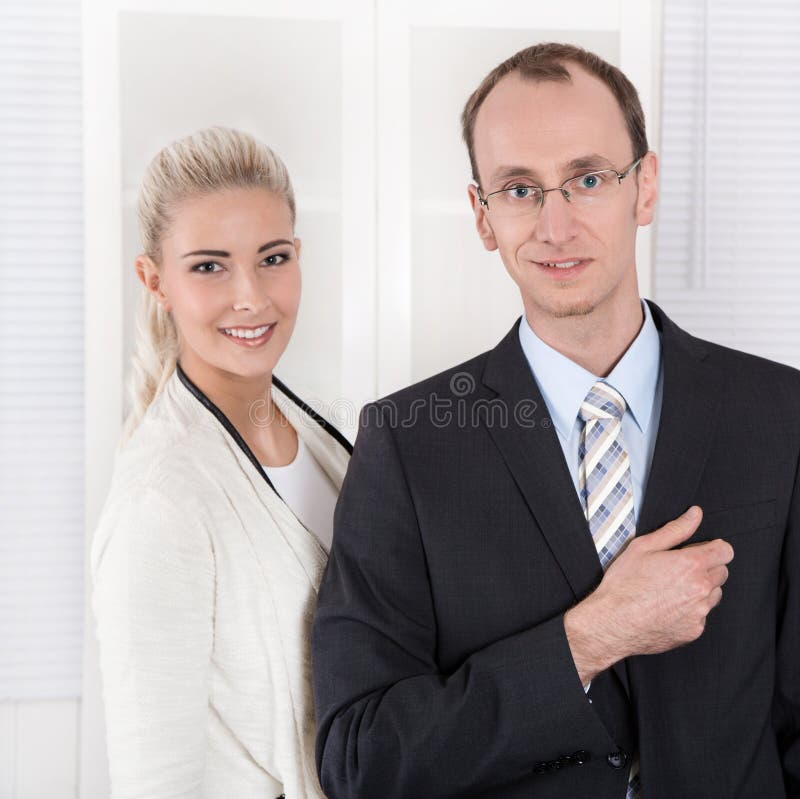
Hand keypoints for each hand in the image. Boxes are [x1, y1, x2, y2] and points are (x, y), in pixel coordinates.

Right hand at [564, 506, 733, 684]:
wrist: (613, 623)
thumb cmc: (624, 584)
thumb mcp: (643, 547)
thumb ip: (675, 530)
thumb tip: (695, 514)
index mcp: (691, 564)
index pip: (725, 551)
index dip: (713, 548)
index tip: (699, 551)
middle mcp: (701, 588)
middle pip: (722, 572)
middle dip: (706, 567)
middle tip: (678, 570)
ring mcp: (700, 612)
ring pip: (714, 594)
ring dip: (701, 589)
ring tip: (671, 590)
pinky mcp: (695, 630)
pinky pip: (701, 615)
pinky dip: (690, 610)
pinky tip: (667, 607)